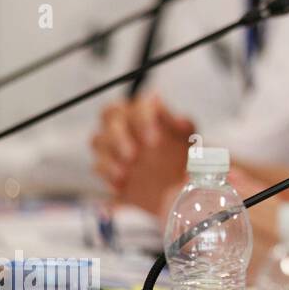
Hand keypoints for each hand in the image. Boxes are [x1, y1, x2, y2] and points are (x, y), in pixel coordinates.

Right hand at [92, 93, 194, 214]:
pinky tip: (121, 182)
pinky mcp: (108, 165)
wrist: (180, 185)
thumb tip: (178, 120)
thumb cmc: (185, 155)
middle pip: (109, 113)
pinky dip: (108, 172)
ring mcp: (115, 144)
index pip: (138, 104)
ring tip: (126, 171)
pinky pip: (97, 164)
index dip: (143, 119)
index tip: (154, 140)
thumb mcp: (191, 142)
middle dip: (118, 134)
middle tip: (132, 155)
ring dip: (110, 154)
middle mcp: (128, 123)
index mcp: (150, 112)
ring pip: (98, 138)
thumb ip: (184, 127)